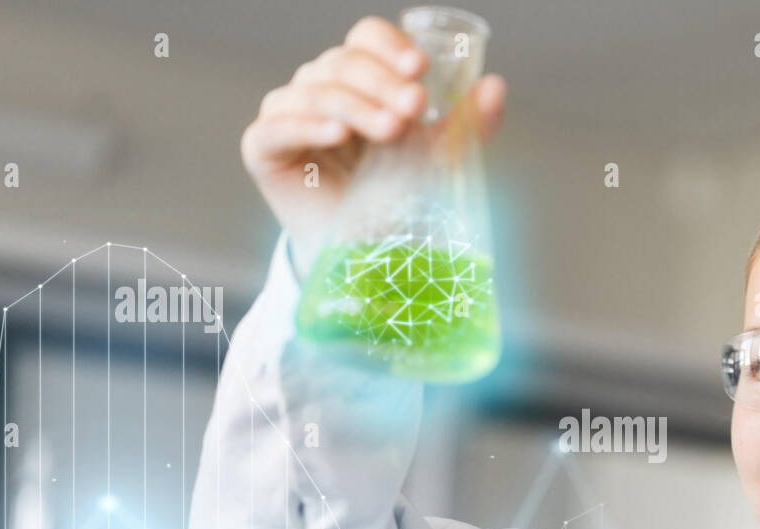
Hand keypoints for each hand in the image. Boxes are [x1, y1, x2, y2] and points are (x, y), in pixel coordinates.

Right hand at [241, 15, 506, 274]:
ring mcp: (287, 115)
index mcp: (358, 80)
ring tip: (391, 130)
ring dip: (357, 106)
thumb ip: (466, 126)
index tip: (420, 69)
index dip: (389, 47)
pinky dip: (308, 126)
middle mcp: (319, 88)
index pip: (365, 40)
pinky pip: (278, 126)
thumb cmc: (398, 201)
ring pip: (316, 90)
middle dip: (382, 83)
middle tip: (415, 108)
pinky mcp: (263, 149)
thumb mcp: (437, 159)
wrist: (366, 257)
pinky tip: (337, 135)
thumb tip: (495, 86)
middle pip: (342, 62)